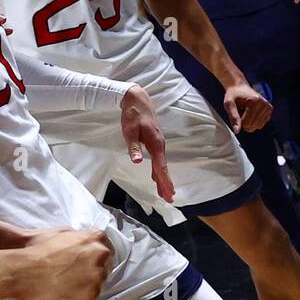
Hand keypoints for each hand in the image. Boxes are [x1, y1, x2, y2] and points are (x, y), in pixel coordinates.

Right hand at [13, 228, 113, 299]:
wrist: (26, 270)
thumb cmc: (40, 251)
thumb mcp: (65, 233)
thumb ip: (82, 239)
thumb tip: (87, 245)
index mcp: (96, 238)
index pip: (107, 248)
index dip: (97, 256)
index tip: (90, 262)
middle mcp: (100, 254)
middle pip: (106, 265)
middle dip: (94, 269)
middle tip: (77, 274)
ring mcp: (97, 275)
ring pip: (100, 281)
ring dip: (89, 282)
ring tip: (70, 283)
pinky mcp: (91, 294)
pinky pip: (93, 295)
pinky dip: (83, 295)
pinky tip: (68, 290)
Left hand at [120, 84, 173, 202]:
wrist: (138, 100)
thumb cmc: (133, 115)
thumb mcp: (129, 131)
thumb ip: (134, 147)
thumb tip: (137, 161)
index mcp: (155, 143)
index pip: (161, 166)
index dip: (164, 180)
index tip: (169, 192)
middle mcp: (160, 145)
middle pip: (163, 168)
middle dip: (167, 184)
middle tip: (170, 199)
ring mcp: (158, 143)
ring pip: (162, 165)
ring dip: (164, 179)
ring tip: (166, 193)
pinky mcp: (155, 142)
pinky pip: (159, 160)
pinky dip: (159, 170)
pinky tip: (157, 177)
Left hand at [223, 81, 272, 132]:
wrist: (239, 87)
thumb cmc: (234, 95)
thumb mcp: (229, 104)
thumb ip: (233, 117)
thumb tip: (237, 131)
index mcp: (255, 102)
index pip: (247, 123)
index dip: (239, 122)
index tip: (237, 113)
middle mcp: (263, 104)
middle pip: (253, 126)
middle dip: (245, 123)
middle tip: (241, 112)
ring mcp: (268, 106)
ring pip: (258, 126)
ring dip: (250, 122)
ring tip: (246, 112)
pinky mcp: (269, 109)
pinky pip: (262, 123)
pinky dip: (255, 121)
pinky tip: (252, 113)